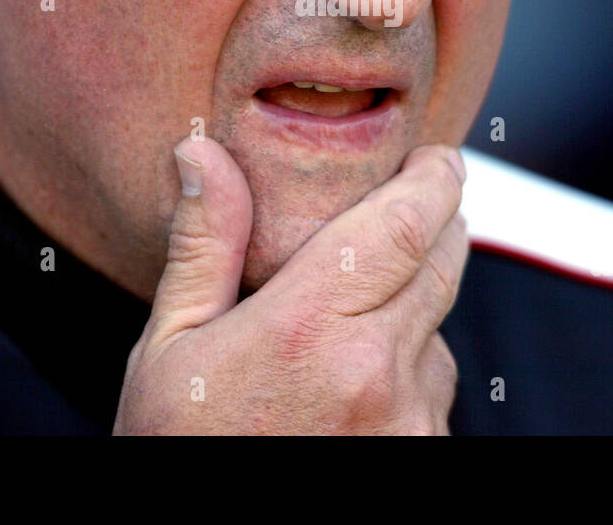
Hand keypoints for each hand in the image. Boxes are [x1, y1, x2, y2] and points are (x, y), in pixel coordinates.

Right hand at [113, 138, 468, 434]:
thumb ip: (202, 245)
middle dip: (431, 226)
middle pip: (443, 263)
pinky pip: (435, 391)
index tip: (436, 158)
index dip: (435, 179)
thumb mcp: (169, 350)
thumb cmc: (181, 456)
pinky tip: (349, 391)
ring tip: (342, 329)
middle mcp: (375, 372)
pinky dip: (408, 372)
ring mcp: (407, 423)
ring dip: (412, 307)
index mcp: (309, 327)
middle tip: (401, 212)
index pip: (407, 223)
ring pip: (440, 329)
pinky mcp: (424, 457)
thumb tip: (202, 154)